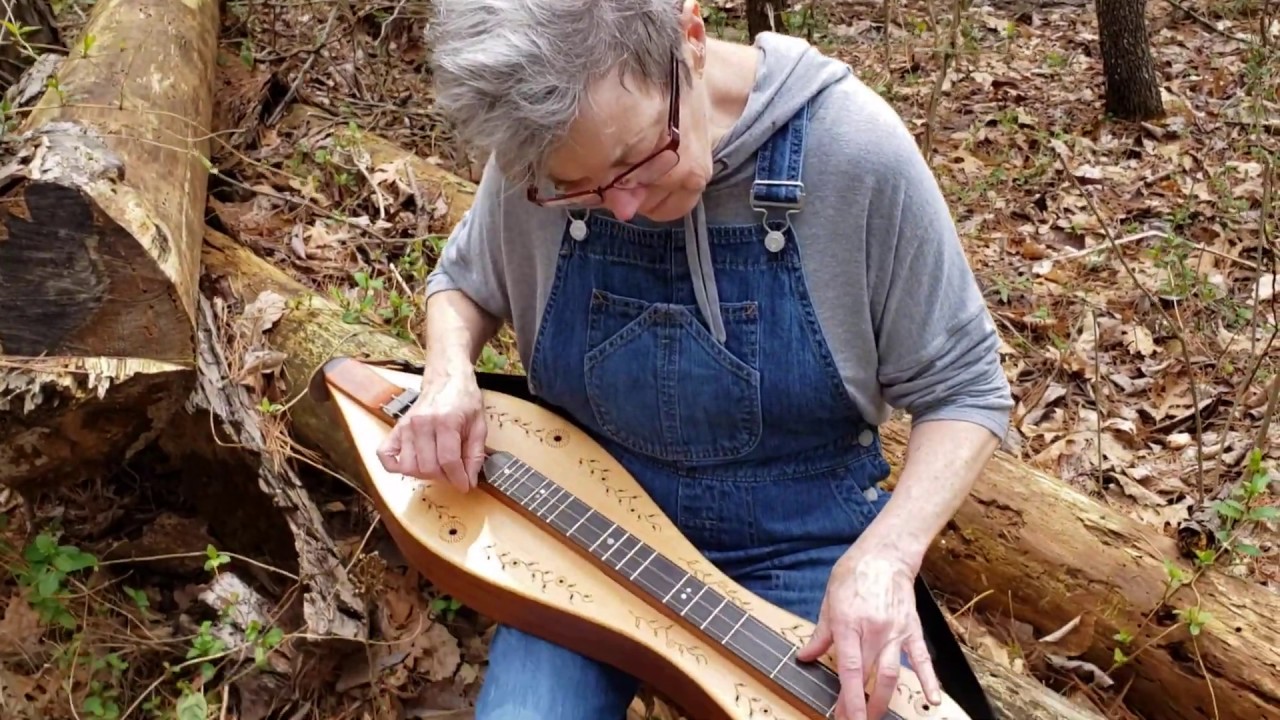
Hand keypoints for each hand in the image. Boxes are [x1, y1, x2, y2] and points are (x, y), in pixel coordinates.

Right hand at [376, 362, 486, 492]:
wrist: (447, 379)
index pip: (448, 460)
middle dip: (444, 477)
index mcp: (446, 421)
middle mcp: (422, 424)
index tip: (465, 486)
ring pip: (409, 466)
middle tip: (453, 474)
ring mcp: (406, 426)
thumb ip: (475, 454)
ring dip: (424, 474)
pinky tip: (410, 465)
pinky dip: (394, 466)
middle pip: (428, 467)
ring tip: (436, 467)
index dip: (458, 479)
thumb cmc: (464, 400)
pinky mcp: (396, 428)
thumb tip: (470, 480)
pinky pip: (385, 455)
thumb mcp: (479, 425)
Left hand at [797, 542, 940, 719]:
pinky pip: (922, 659)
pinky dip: (929, 680)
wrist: (885, 555)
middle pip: (868, 677)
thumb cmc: (854, 574)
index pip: (848, 669)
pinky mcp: (912, 630)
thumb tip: (806, 656)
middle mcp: (873, 631)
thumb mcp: (828, 601)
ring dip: (883, 701)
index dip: (847, 698)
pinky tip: (933, 699)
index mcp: (848, 624)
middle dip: (860, 705)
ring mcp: (895, 632)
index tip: (842, 717)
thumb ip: (820, 634)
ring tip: (875, 718)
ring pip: (892, 675)